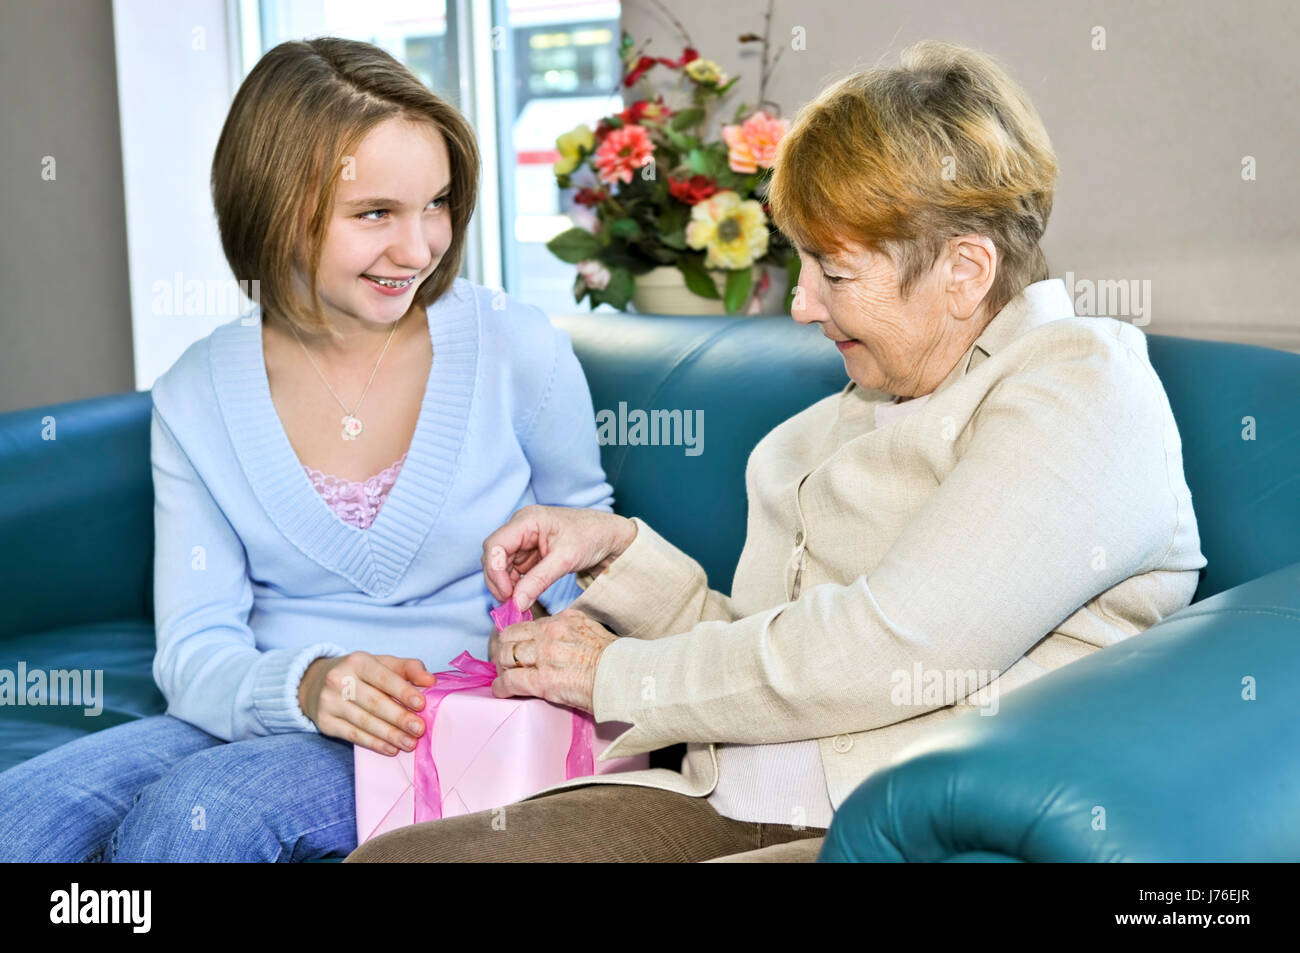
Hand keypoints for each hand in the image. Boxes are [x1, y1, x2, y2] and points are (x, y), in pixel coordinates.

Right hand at [298, 652, 436, 756]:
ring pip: (364, 722)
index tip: (421, 704)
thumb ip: (408, 668)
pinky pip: (353, 735)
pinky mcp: (324, 722)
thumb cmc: (359, 673)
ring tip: (410, 743)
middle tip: (419, 729)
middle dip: (399, 718)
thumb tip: (431, 681)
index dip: (403, 691)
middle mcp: (339, 680)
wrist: (315, 683)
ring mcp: (329, 702)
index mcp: (358, 661)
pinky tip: (391, 748)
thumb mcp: (382, 663)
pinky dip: (374, 744)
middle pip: (374, 702)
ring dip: (390, 735)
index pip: (383, 677)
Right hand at [482, 505, 637, 611]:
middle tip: (510, 605)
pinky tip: (523, 597)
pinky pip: (513, 571)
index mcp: (527, 520)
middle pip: (494, 556)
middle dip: (498, 581)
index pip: (495, 545)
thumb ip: (539, 580)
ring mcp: (524, 541)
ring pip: (502, 566)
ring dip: (506, 585)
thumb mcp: (565, 560)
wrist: (608, 536)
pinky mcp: (529, 553)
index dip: (494, 571)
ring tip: (518, 604)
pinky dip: (516, 586)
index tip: (506, 594)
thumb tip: (516, 603)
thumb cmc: (591, 537)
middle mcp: (520, 528)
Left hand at [489, 608, 616, 712]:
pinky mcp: (543, 680)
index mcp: (565, 619)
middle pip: (511, 637)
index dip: (517, 637)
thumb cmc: (616, 661)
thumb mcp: (593, 632)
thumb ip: (572, 632)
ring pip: (506, 656)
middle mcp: (552, 632)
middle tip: (503, 662)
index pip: (528, 624)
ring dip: (502, 668)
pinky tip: (501, 691)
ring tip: (503, 677)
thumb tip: (559, 642)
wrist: (626, 679)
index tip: (514, 647)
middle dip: (503, 649)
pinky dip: (502, 687)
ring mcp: (546, 655)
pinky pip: (511, 681)